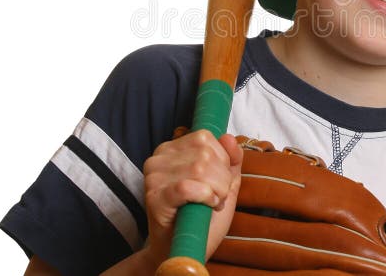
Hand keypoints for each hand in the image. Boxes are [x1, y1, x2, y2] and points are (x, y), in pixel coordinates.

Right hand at [143, 129, 242, 261]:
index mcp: (172, 148)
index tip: (218, 181)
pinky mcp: (154, 197)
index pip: (205, 137)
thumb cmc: (201, 215)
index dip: (222, 160)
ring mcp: (154, 177)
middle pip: (205, 153)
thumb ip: (231, 160)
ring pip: (199, 168)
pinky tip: (205, 206)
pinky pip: (188, 187)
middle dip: (222, 179)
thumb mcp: (223, 183)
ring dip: (216, 190)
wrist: (182, 248)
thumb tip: (228, 138)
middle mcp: (159, 157)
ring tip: (210, 203)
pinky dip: (205, 197)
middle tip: (215, 197)